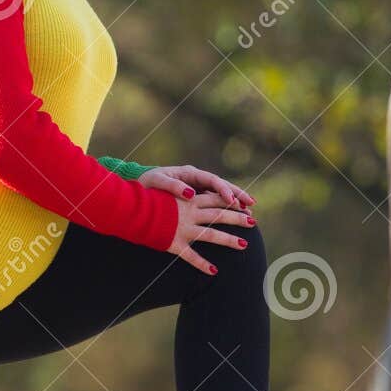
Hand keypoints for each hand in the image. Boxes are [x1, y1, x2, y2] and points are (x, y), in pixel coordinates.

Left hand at [135, 164, 254, 209]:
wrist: (139, 188)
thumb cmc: (147, 184)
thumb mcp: (157, 182)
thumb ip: (173, 186)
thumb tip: (190, 193)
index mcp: (189, 174)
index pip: (211, 180)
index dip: (223, 189)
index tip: (232, 200)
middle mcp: (197, 180)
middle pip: (222, 186)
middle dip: (237, 195)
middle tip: (251, 205)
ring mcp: (198, 189)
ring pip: (220, 195)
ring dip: (235, 202)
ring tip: (249, 212)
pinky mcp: (195, 199)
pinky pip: (213, 203)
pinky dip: (225, 209)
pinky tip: (236, 216)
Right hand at [137, 171, 255, 276]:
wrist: (129, 208)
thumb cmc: (144, 196)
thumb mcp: (163, 188)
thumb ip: (178, 191)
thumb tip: (193, 192)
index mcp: (189, 199)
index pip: (215, 198)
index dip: (231, 200)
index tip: (245, 204)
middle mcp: (189, 213)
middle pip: (219, 215)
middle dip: (238, 218)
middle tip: (253, 222)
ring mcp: (183, 229)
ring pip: (212, 235)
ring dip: (229, 240)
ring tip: (244, 245)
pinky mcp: (174, 243)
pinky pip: (191, 256)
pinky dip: (202, 264)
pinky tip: (214, 271)